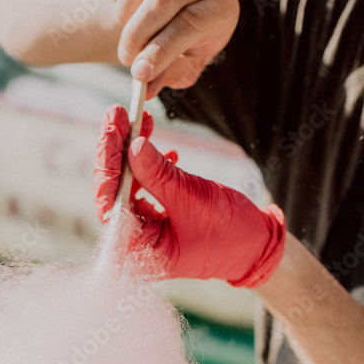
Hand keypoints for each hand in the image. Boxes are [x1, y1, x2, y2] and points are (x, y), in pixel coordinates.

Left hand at [93, 105, 285, 287]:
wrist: (255, 246)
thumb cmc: (227, 233)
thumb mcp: (191, 198)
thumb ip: (158, 174)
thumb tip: (133, 146)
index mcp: (136, 249)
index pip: (108, 203)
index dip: (107, 164)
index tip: (111, 129)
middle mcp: (134, 243)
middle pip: (113, 191)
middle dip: (115, 152)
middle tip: (116, 114)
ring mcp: (145, 231)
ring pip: (127, 185)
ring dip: (132, 153)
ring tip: (139, 120)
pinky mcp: (156, 220)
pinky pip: (143, 189)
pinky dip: (149, 166)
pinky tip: (163, 149)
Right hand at [113, 0, 238, 94]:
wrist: (173, 19)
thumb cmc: (182, 46)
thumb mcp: (181, 66)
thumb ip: (166, 77)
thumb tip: (145, 92)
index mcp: (222, 9)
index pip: (191, 23)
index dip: (161, 49)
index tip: (139, 72)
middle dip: (138, 32)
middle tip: (126, 60)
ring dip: (127, 17)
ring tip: (130, 37)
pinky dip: (120, 3)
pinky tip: (129, 16)